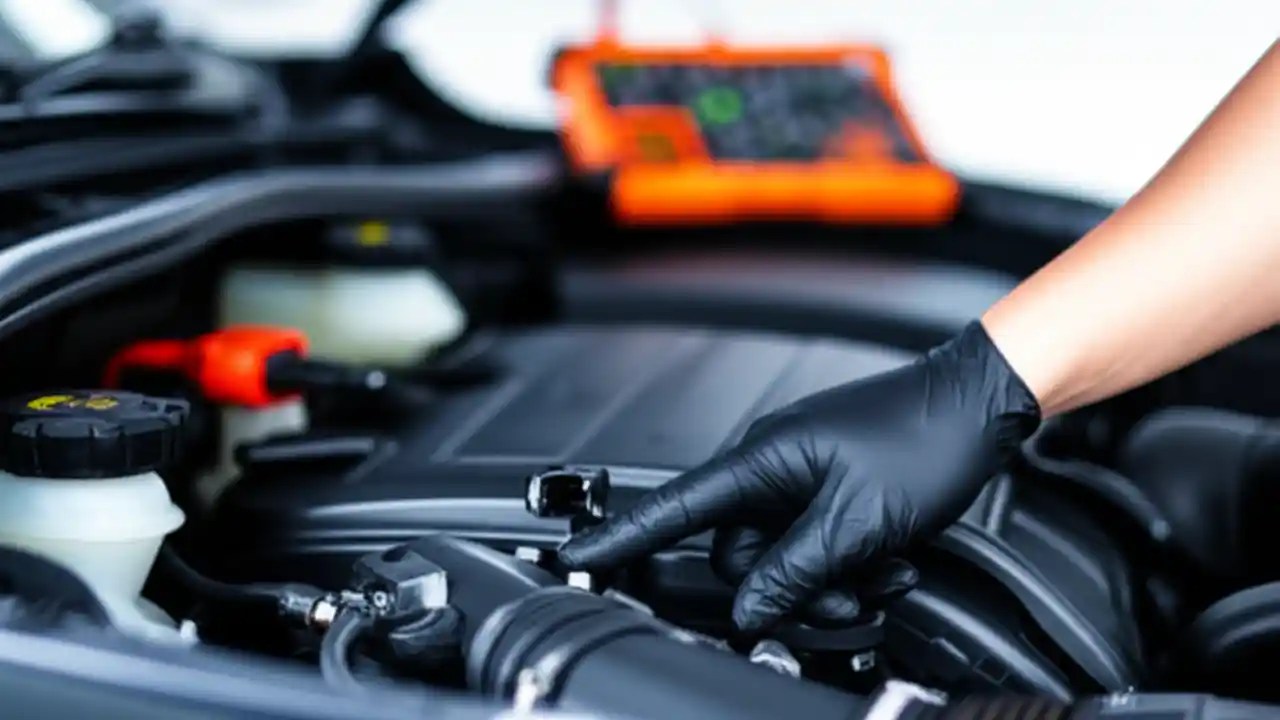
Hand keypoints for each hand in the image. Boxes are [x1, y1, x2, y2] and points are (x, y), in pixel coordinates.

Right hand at [559, 322, 1039, 632]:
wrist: (981, 402)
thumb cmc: (923, 439)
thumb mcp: (859, 521)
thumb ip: (797, 568)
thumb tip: (750, 606)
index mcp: (762, 461)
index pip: (676, 508)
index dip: (624, 535)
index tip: (579, 554)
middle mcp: (771, 466)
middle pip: (742, 554)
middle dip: (791, 586)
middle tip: (846, 593)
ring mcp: (801, 475)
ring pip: (785, 556)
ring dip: (832, 579)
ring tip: (883, 571)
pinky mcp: (829, 485)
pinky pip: (817, 541)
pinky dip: (851, 561)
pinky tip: (892, 558)